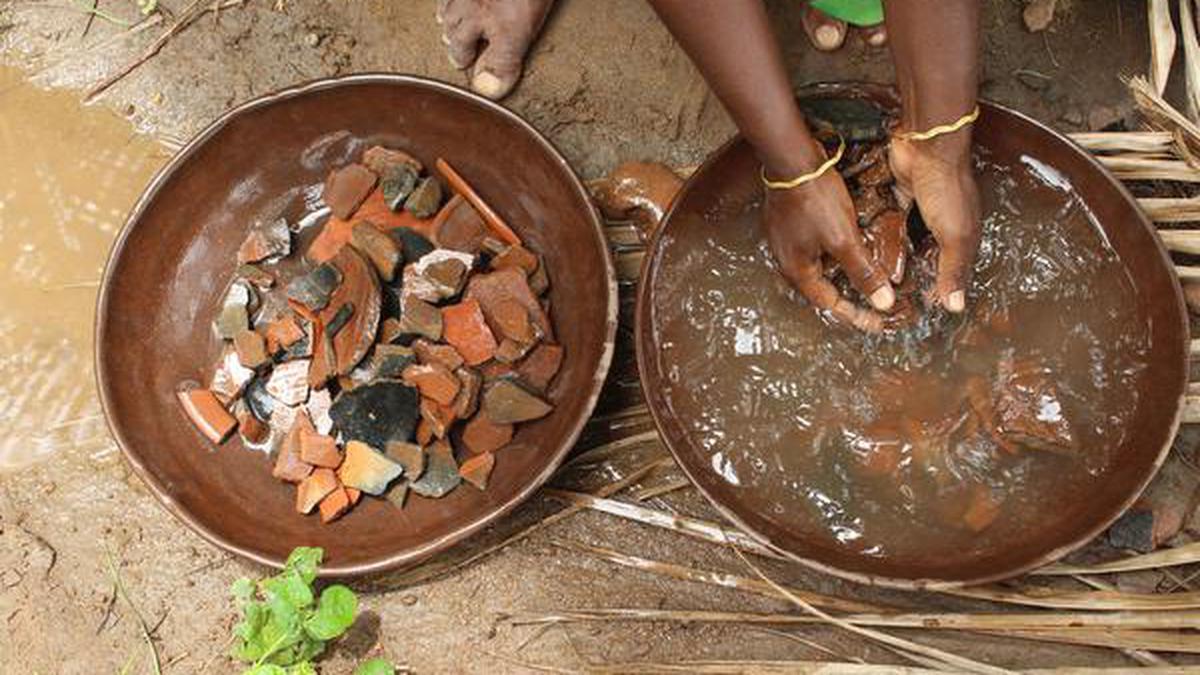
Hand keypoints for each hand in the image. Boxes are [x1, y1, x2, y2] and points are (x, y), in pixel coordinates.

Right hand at [763, 161, 894, 331]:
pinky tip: (851, 249)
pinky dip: (835, 256)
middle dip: (849, 297)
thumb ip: (862, 271)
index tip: (878, 321)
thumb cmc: (815, 199)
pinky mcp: (792, 224)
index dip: (855, 314)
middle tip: (875, 302)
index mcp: (797, 271)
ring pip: (820, 268)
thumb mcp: (843, 239)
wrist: (791, 160)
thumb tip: (882, 302)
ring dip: (843, 275)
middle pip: (822, 288)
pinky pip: (816, 250)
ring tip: (867, 278)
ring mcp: (787, 242)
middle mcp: (788, 261)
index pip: (829, 303)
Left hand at [888, 130, 980, 311]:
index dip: (938, 291)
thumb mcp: (955, 235)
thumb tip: (956, 306)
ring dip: (894, 259)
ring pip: (906, 244)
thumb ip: (953, 269)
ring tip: (876, 282)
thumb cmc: (947, 188)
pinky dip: (881, 237)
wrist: (926, 147)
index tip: (919, 311)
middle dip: (913, 277)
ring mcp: (920, 212)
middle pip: (927, 259)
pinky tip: (867, 253)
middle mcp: (943, 225)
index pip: (952, 272)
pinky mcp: (899, 199)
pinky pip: (889, 225)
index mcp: (963, 236)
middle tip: (891, 300)